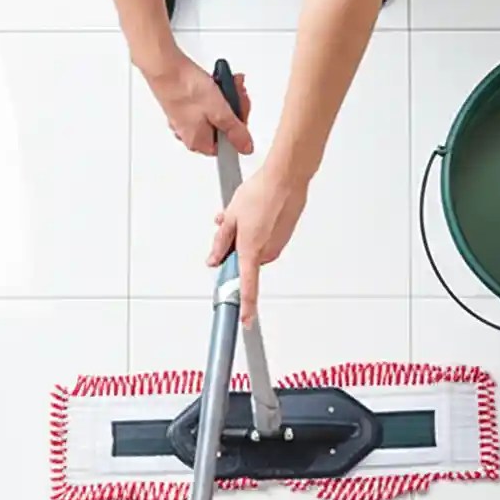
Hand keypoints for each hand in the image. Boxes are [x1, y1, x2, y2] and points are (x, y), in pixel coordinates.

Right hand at [144, 54, 252, 155]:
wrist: (164, 66)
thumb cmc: (185, 88)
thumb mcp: (219, 111)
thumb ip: (235, 132)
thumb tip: (246, 147)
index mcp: (198, 142)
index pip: (227, 146)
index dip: (239, 128)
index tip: (242, 112)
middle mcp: (189, 134)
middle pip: (222, 127)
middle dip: (234, 108)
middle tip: (236, 93)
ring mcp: (185, 119)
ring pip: (215, 113)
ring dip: (227, 98)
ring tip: (228, 83)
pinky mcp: (183, 104)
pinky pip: (205, 103)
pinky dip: (214, 93)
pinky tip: (217, 82)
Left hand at [206, 165, 308, 326]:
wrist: (286, 178)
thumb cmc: (261, 193)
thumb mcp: (230, 217)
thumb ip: (220, 243)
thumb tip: (213, 258)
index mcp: (251, 251)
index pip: (247, 287)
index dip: (245, 307)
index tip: (245, 321)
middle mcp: (267, 253)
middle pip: (246, 263)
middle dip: (235, 250)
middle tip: (227, 229)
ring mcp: (277, 245)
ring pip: (254, 250)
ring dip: (245, 238)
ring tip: (243, 214)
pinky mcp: (284, 237)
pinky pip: (265, 241)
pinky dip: (257, 231)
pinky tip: (255, 213)